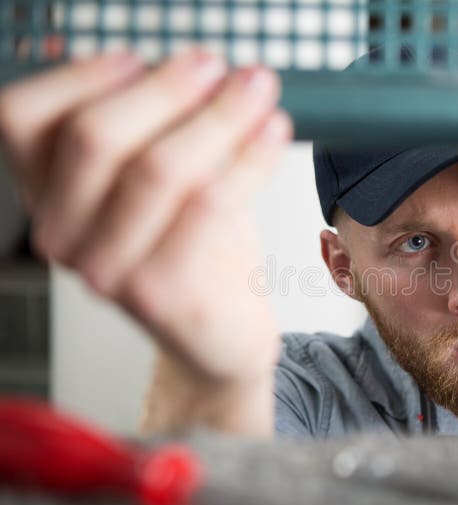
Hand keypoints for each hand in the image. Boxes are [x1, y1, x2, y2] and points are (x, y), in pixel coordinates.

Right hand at [0, 50, 290, 392]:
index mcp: (49, 195)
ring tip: (258, 92)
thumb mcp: (165, 184)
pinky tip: (272, 133)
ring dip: (217, 118)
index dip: (81, 76)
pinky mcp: (160, 293)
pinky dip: (247, 159)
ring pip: (155, 169)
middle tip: (218, 66)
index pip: (24, 118)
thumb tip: (184, 65)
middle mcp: (63, 234)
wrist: (219, 336)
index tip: (142, 56)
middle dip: (166, 89)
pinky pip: (207, 205)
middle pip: (94, 137)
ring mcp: (106, 269)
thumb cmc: (196, 252)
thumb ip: (159, 128)